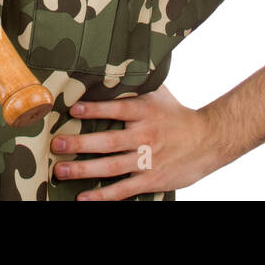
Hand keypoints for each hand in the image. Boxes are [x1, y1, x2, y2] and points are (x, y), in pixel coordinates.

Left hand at [50, 85, 218, 200]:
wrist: (208, 140)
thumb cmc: (176, 114)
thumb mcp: (158, 93)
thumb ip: (135, 84)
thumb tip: (108, 67)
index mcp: (145, 112)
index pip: (117, 109)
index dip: (95, 109)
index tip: (73, 109)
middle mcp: (145, 136)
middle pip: (108, 141)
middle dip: (80, 143)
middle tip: (56, 144)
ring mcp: (147, 160)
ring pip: (111, 166)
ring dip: (83, 169)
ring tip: (59, 170)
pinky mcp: (150, 180)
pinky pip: (123, 189)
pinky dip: (103, 195)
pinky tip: (83, 197)